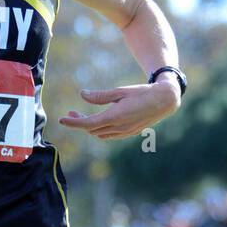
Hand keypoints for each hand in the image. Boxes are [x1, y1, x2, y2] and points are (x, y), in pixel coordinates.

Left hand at [58, 79, 179, 138]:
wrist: (164, 101)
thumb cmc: (142, 92)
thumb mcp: (120, 91)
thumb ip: (100, 96)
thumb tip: (82, 95)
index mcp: (115, 117)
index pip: (88, 124)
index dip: (73, 122)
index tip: (62, 119)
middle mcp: (119, 128)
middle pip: (92, 129)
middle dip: (79, 122)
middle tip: (70, 112)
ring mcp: (124, 133)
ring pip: (100, 134)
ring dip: (89, 127)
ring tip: (80, 115)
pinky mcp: (129, 133)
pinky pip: (109, 135)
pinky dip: (99, 130)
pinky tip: (97, 121)